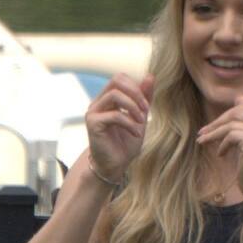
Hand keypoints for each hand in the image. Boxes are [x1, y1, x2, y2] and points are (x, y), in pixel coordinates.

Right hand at [81, 73, 149, 190]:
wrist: (116, 165)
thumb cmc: (126, 143)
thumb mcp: (140, 117)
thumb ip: (144, 97)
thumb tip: (150, 76)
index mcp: (108, 99)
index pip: (120, 78)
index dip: (136, 86)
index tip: (147, 104)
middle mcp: (98, 103)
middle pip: (116, 81)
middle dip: (136, 93)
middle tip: (146, 110)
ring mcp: (93, 112)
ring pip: (115, 95)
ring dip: (133, 107)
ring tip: (141, 122)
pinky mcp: (93, 124)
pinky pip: (114, 115)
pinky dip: (129, 123)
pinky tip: (136, 133)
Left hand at [200, 93, 242, 199]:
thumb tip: (239, 97)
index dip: (225, 116)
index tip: (209, 127)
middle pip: (238, 112)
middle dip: (217, 122)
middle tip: (202, 133)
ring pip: (232, 125)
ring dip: (214, 134)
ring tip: (204, 142)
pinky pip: (231, 136)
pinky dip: (222, 145)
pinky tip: (221, 155)